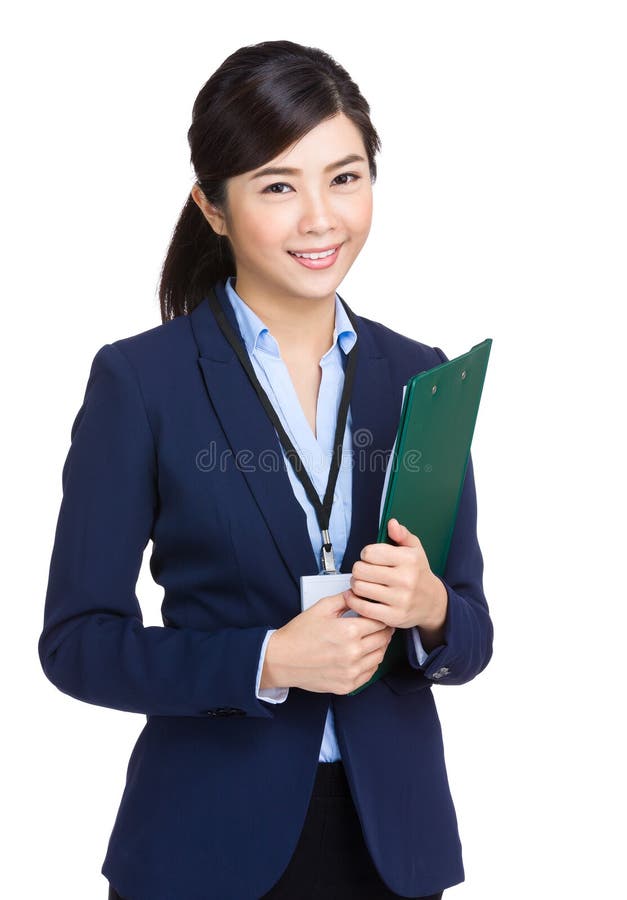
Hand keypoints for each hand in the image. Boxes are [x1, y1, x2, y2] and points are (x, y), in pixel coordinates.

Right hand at [263, 590, 395, 694]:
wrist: (282, 660)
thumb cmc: (299, 634)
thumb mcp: (321, 608)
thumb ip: (344, 599)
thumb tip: (359, 594)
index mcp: (349, 631)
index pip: (379, 621)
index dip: (381, 616)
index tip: (379, 614)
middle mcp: (353, 653)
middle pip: (383, 639)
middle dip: (384, 630)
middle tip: (380, 625)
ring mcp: (351, 672)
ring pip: (380, 656)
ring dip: (380, 646)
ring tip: (373, 639)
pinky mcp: (347, 685)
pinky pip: (370, 673)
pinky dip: (371, 663)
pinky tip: (365, 655)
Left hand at [344, 518, 447, 631]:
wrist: (433, 602)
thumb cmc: (419, 573)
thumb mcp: (415, 549)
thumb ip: (402, 534)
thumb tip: (392, 523)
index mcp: (409, 560)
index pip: (370, 552)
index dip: (366, 554)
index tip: (370, 558)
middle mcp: (405, 579)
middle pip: (361, 570)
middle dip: (358, 569)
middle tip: (363, 572)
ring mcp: (399, 599)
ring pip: (359, 588)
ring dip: (356, 585)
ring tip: (363, 583)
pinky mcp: (393, 616)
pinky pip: (362, 607)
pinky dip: (355, 601)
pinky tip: (359, 596)